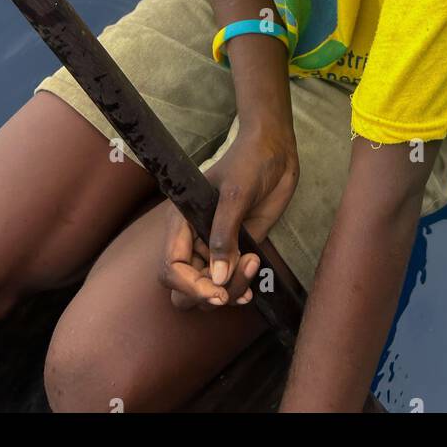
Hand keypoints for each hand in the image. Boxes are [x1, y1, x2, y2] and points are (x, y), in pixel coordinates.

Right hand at [159, 125, 298, 310]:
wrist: (274, 151)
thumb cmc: (249, 163)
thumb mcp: (235, 195)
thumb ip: (224, 235)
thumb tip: (218, 279)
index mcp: (181, 222)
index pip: (171, 267)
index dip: (190, 285)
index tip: (218, 292)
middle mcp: (193, 239)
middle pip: (185, 287)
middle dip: (206, 295)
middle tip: (230, 292)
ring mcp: (215, 248)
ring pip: (209, 289)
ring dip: (229, 291)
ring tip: (253, 266)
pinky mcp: (237, 251)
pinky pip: (229, 282)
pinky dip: (238, 290)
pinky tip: (251, 289)